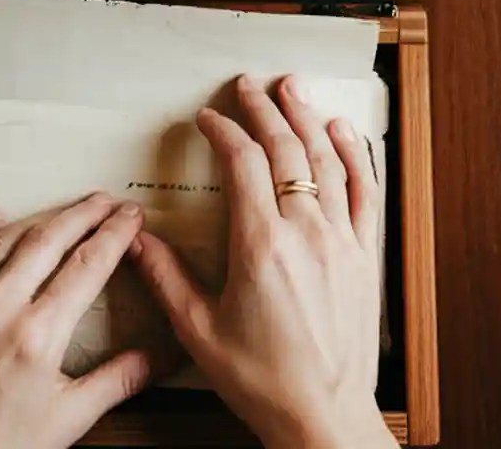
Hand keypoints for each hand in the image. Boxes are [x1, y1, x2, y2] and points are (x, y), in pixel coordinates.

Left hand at [0, 194, 158, 448]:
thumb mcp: (69, 419)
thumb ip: (117, 381)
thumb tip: (159, 358)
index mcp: (38, 337)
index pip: (87, 266)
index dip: (114, 234)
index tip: (129, 217)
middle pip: (48, 241)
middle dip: (83, 214)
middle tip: (104, 200)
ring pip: (2, 242)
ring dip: (37, 219)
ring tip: (62, 211)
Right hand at [129, 75, 396, 448]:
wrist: (322, 415)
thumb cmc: (262, 380)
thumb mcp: (198, 331)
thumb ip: (165, 278)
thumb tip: (134, 239)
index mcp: (260, 245)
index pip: (243, 163)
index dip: (223, 131)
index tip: (208, 119)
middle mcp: (305, 233)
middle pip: (286, 148)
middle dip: (264, 109)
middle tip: (248, 85)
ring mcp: (342, 241)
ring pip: (328, 160)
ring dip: (308, 118)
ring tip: (293, 88)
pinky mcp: (366, 256)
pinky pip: (366, 191)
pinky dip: (355, 155)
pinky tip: (343, 133)